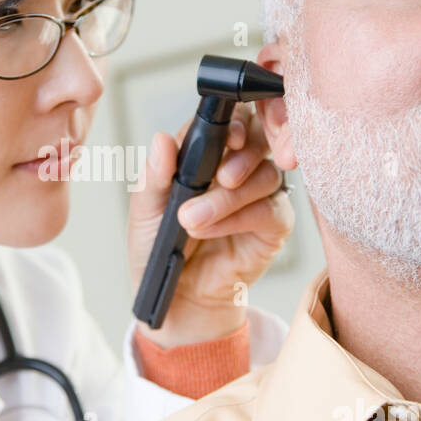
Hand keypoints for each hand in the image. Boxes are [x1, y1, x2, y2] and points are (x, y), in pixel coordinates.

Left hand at [127, 102, 293, 347]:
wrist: (177, 298)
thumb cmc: (160, 249)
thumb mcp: (146, 213)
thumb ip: (154, 177)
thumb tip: (161, 139)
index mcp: (205, 154)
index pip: (225, 122)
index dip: (233, 122)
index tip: (228, 136)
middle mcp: (237, 168)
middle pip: (258, 138)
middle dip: (242, 154)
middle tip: (220, 177)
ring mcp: (258, 195)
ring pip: (264, 176)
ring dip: (228, 198)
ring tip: (193, 220)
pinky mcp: (274, 225)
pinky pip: (270, 210)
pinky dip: (239, 218)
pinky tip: (212, 230)